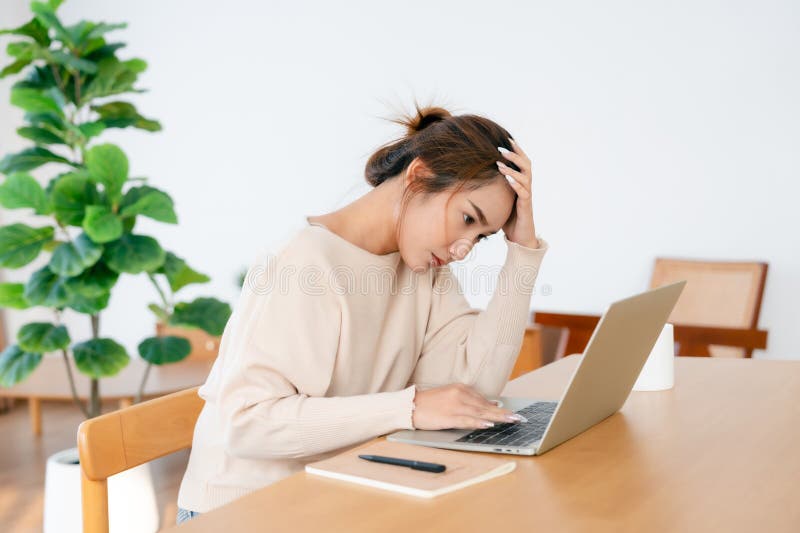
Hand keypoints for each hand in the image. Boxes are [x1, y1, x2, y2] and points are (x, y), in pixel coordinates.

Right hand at [411, 383, 526, 429]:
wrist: (409, 406)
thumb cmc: (429, 403)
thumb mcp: (450, 396)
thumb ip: (470, 400)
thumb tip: (490, 406)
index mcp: (460, 388)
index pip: (484, 400)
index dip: (500, 408)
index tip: (513, 412)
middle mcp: (459, 394)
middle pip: (485, 406)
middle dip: (503, 413)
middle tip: (518, 418)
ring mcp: (454, 405)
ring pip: (479, 412)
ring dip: (497, 417)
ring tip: (510, 421)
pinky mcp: (448, 416)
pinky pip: (466, 420)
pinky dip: (478, 422)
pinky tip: (488, 424)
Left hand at [497, 138, 537, 247]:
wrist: (520, 239)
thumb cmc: (510, 220)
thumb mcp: (500, 202)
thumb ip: (494, 190)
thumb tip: (476, 181)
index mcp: (521, 185)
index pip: (522, 164)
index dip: (517, 151)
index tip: (507, 139)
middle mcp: (527, 188)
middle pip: (526, 166)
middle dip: (515, 155)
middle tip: (502, 147)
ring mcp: (527, 197)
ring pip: (525, 177)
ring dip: (513, 168)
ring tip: (501, 162)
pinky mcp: (526, 207)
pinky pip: (523, 193)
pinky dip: (516, 184)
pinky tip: (508, 178)